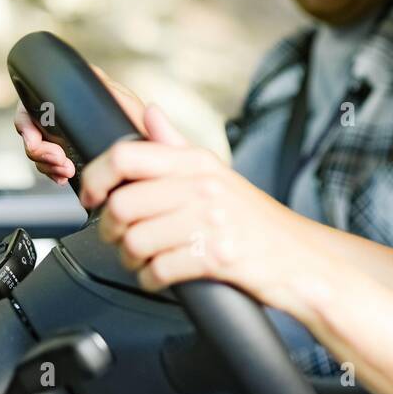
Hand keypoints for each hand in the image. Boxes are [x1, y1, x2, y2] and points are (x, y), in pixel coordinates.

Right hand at [13, 64, 146, 184]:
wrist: (148, 152)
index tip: (34, 139)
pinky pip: (49, 166)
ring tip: (66, 171)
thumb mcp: (124, 104)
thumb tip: (92, 76)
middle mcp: (59, 114)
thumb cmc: (139, 121)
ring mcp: (61, 137)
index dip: (26, 124)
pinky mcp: (66, 156)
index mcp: (68, 98)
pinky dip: (54, 173)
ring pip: (37, 152)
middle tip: (59, 161)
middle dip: (39, 151)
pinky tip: (65, 177)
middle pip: (28, 133)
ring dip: (47, 165)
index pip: (29, 106)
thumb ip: (107, 91)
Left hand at [85, 106, 312, 311]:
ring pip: (134, 242)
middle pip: (122, 205)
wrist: (301, 257)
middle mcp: (203, 187)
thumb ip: (176, 146)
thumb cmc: (256, 221)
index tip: (91, 196)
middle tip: (119, 237)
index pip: (125, 156)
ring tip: (143, 259)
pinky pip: (157, 272)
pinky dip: (151, 280)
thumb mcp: (218, 174)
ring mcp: (210, 221)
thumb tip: (148, 113)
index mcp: (197, 163)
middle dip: (110, 230)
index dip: (95, 178)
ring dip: (129, 260)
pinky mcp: (216, 257)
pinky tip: (162, 275)